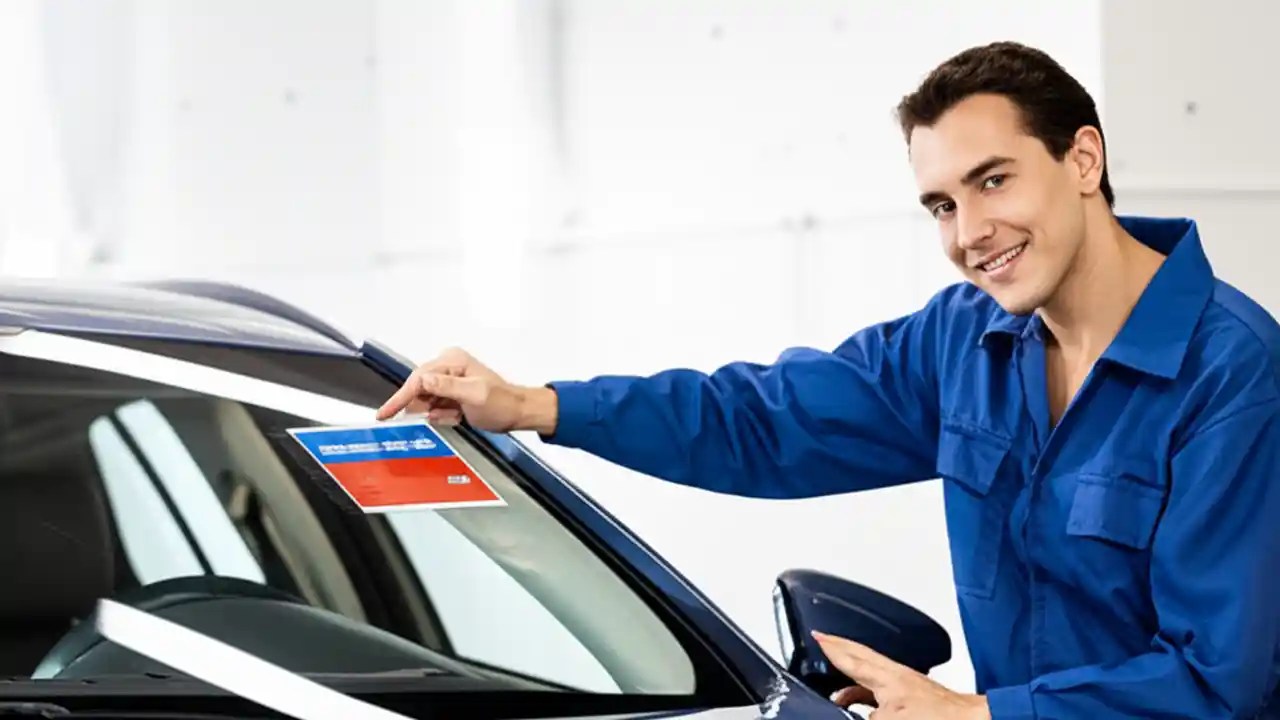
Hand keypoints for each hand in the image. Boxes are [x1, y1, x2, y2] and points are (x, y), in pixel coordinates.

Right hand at [375, 347, 556, 433]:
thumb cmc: (502, 403)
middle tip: (444, 416)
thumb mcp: (474, 395)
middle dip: (425, 408)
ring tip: (457, 416)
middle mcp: (448, 366)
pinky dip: (443, 416)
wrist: (518, 412)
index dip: (400, 398)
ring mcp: (449, 378)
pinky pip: (435, 406)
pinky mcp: (451, 391)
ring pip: (426, 401)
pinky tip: (458, 416)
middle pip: (418, 390)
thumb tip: (422, 381)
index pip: (417, 379)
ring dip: (437, 413)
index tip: (385, 414)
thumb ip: (447, 388)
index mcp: (452, 361)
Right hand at [812, 631, 989, 719]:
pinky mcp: (917, 699)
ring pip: (870, 676)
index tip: (815, 635)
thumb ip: (866, 715)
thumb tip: (851, 713)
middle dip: (839, 650)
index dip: (830, 646)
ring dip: (852, 679)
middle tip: (822, 643)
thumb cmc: (940, 719)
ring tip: (836, 692)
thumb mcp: (890, 719)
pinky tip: (867, 708)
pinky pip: (882, 692)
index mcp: (885, 675)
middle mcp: (895, 676)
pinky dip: (868, 696)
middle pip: (860, 657)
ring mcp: (907, 686)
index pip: (850, 656)